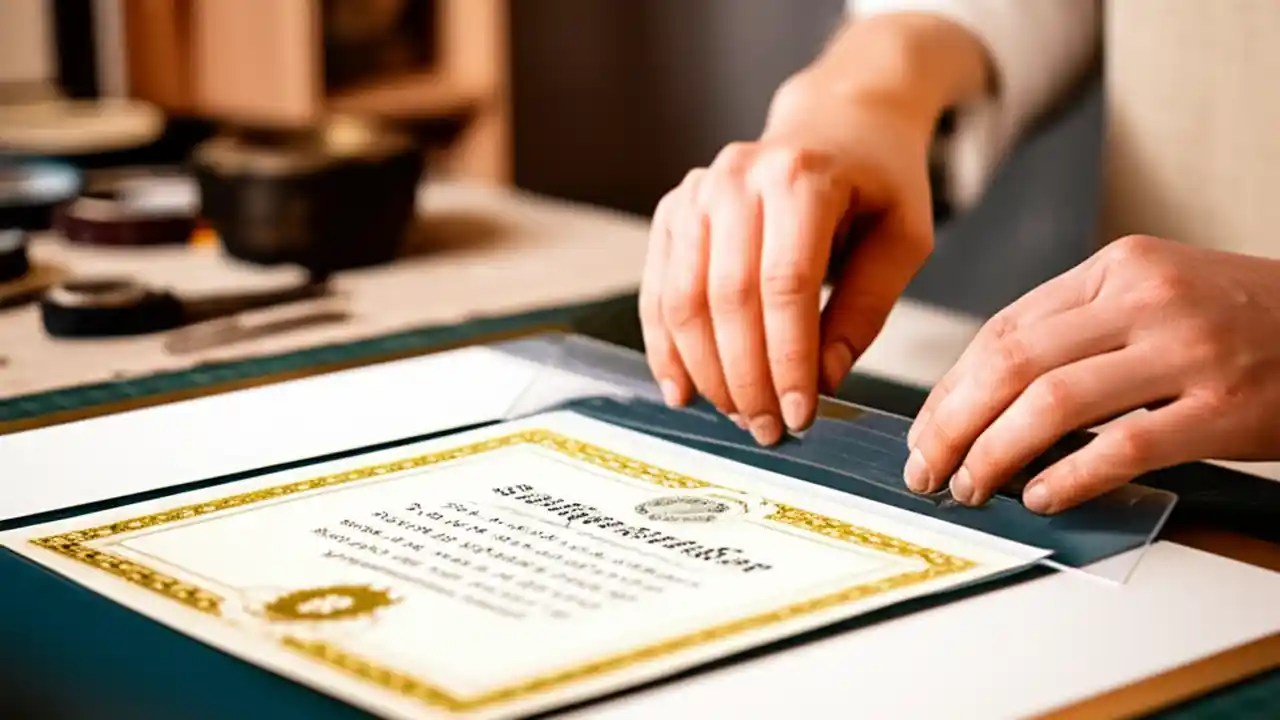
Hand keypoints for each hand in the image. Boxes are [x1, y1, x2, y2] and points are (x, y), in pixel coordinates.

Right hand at [639, 15, 989, 445]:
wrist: (838, 119)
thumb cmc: (878, 182)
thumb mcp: (902, 240)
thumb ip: (865, 311)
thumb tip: (821, 381)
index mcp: (802, 176)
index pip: (786, 284)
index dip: (787, 358)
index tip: (800, 414)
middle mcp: (738, 177)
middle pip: (728, 297)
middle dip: (745, 376)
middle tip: (766, 429)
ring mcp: (698, 190)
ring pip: (683, 298)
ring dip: (705, 370)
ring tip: (735, 415)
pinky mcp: (674, 210)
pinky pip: (657, 289)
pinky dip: (666, 346)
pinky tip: (683, 390)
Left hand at [906, 235, 1279, 512]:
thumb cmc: (1242, 321)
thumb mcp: (1157, 296)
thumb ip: (1078, 330)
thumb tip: (985, 396)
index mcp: (1119, 268)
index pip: (1004, 328)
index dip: (950, 387)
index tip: (924, 429)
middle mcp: (1147, 298)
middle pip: (1012, 363)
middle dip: (952, 424)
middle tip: (927, 468)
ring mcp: (1187, 351)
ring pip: (1053, 404)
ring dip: (995, 455)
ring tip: (971, 487)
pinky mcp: (1223, 409)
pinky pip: (1122, 447)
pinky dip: (1068, 476)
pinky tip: (1041, 496)